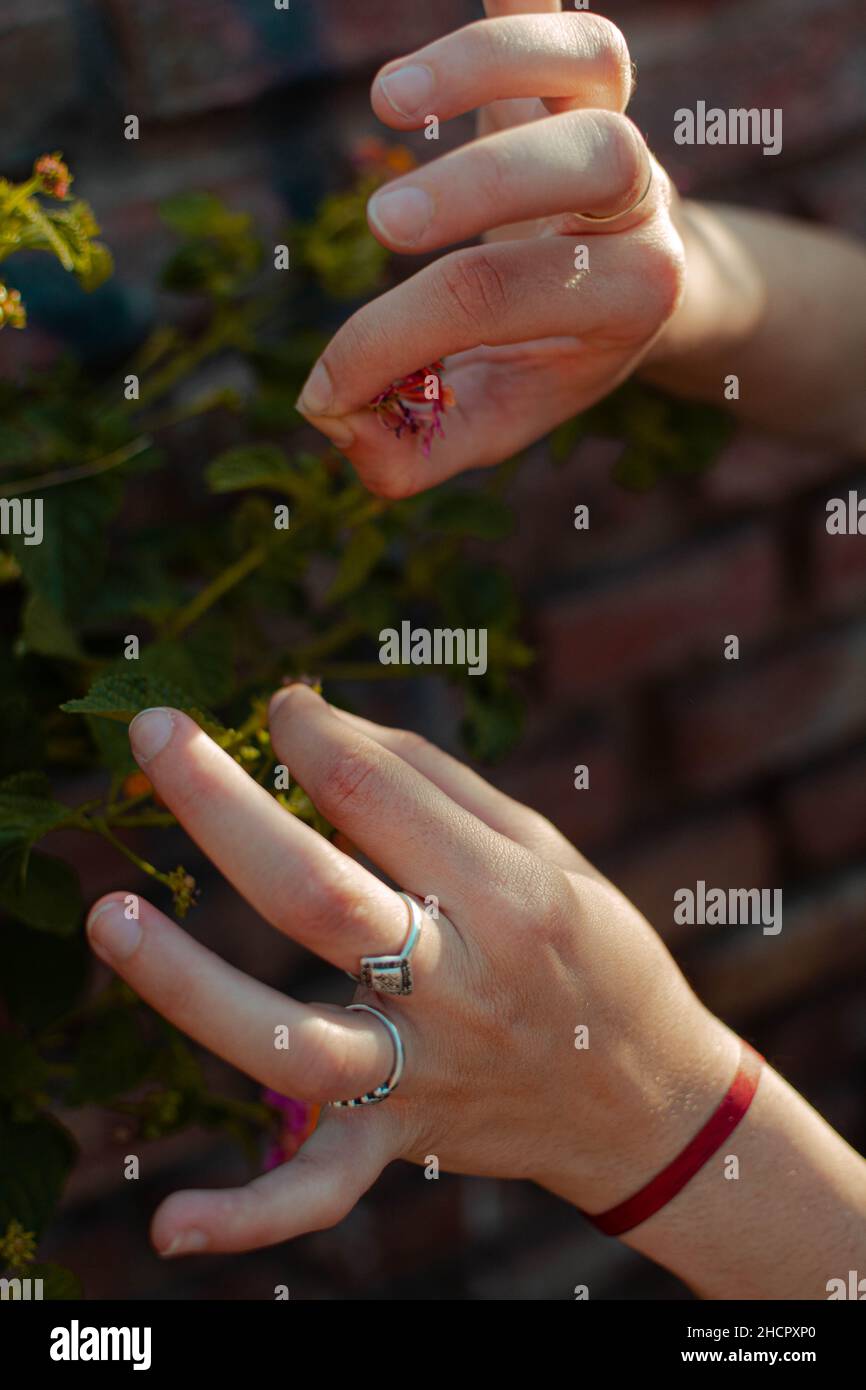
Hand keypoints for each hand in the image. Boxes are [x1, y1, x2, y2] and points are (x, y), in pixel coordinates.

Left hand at [86, 684, 736, 1255]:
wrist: (649, 1100)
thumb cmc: (592, 949)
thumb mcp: (544, 847)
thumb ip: (434, 785)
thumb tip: (320, 725)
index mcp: (507, 896)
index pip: (377, 797)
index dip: (310, 735)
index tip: (277, 706)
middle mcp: (461, 987)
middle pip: (318, 895)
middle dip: (224, 806)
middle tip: (154, 734)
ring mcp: (426, 1074)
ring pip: (293, 1041)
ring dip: (190, 982)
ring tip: (108, 914)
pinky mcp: (404, 1138)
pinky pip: (322, 1190)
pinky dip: (248, 1216)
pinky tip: (168, 1226)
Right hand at [295, 1, 685, 497]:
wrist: (640, 292)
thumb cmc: (553, 358)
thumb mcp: (499, 419)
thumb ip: (420, 449)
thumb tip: (329, 417)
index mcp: (627, 296)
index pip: (505, 299)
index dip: (397, 336)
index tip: (324, 383)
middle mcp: (635, 202)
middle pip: (590, 160)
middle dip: (477, 185)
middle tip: (378, 226)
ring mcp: (613, 120)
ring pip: (593, 58)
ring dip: (486, 61)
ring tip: (385, 100)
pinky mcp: (575, 71)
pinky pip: (558, 4)